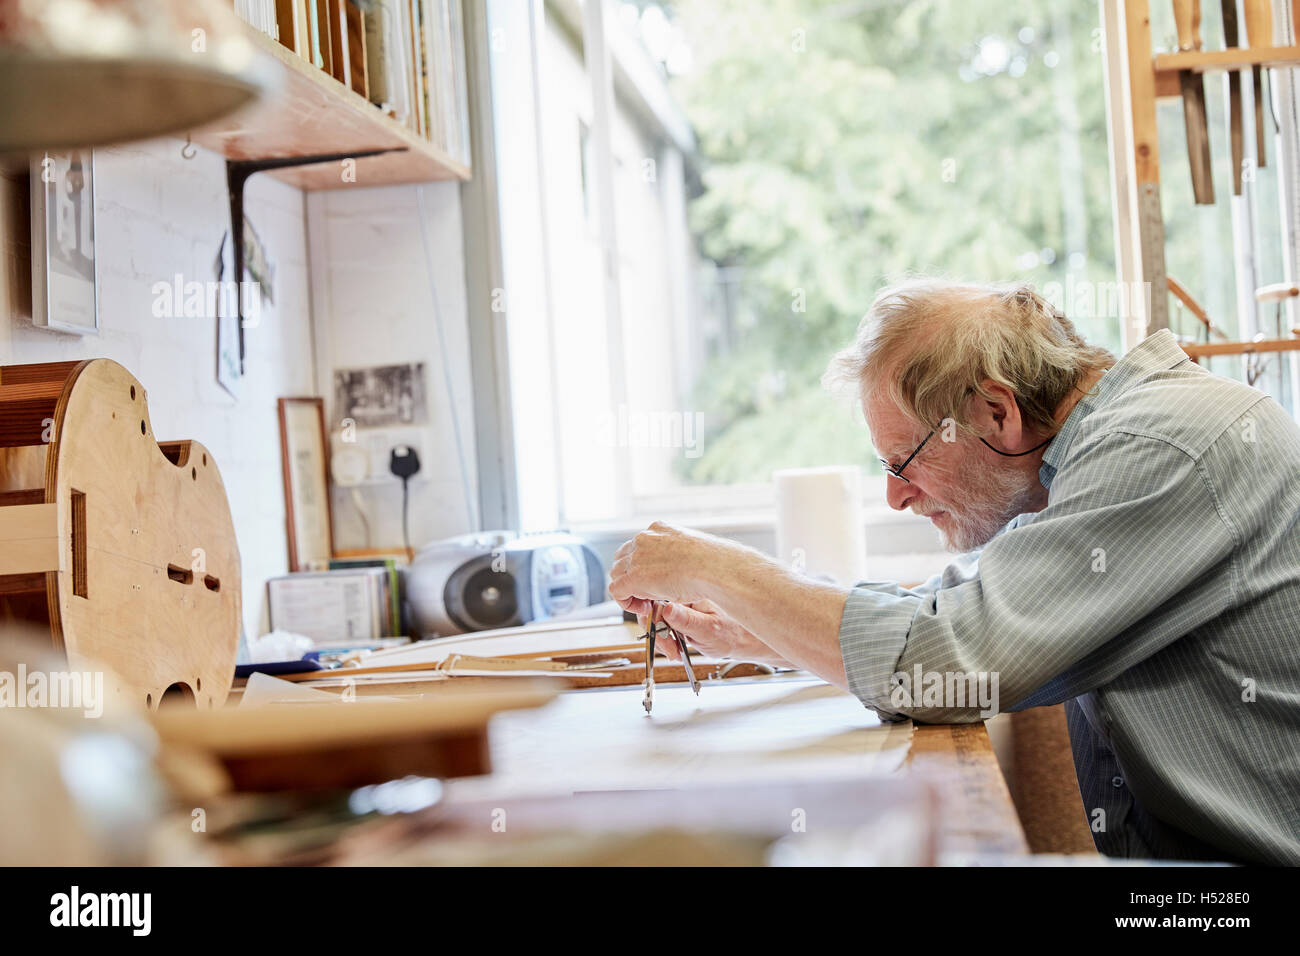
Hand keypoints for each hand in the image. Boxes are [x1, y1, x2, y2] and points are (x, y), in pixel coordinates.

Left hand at [608, 521, 732, 616]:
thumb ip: (680, 554)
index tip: (655, 582)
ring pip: (617, 574)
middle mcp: (644, 538)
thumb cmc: (713, 561)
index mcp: (658, 529)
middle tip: (648, 595)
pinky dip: (626, 602)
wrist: (715, 567)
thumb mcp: (694, 550)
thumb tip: (683, 563)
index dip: (640, 567)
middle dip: (630, 578)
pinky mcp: (633, 576)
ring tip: (648, 603)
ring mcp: (637, 557)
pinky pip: (617, 591)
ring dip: (629, 591)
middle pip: (622, 559)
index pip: (638, 546)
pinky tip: (644, 608)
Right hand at [651, 599, 791, 666]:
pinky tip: (677, 646)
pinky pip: (665, 622)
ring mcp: (683, 602)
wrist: (747, 640)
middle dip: (657, 632)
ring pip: (658, 616)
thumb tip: (667, 609)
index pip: (656, 598)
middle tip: (670, 649)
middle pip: (653, 606)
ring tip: (675, 650)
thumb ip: (687, 621)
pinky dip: (667, 637)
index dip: (652, 619)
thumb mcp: (710, 630)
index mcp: (690, 590)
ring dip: (662, 637)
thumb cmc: (735, 634)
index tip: (657, 636)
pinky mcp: (684, 611)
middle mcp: (685, 592)